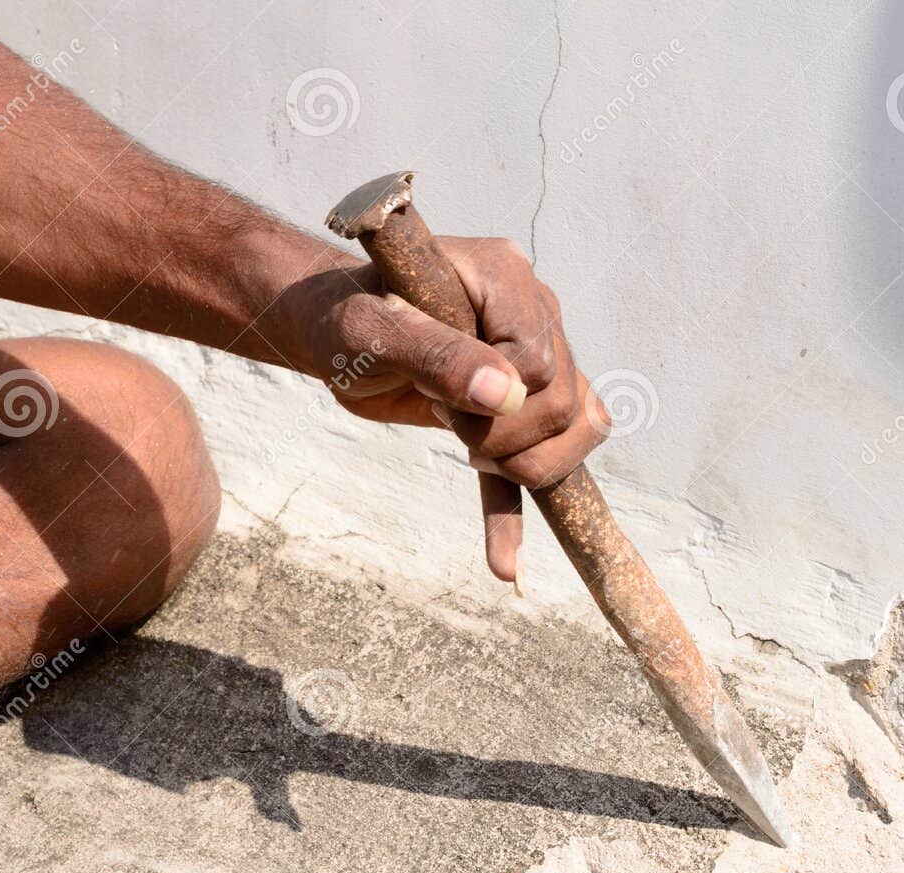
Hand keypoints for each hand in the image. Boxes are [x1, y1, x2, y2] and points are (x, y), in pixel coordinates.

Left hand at [284, 238, 608, 584]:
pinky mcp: (511, 409)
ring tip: (471, 457)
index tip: (444, 402)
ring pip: (576, 429)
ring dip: (527, 465)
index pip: (542, 361)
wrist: (327, 331)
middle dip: (510, 437)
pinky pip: (535, 462)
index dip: (504, 401)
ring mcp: (530, 361)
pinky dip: (517, 515)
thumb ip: (437, 356)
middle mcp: (532, 314)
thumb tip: (507, 398)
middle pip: (565, 401)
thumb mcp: (373, 332)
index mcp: (505, 277)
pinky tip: (504, 564)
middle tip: (450, 425)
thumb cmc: (342, 316)